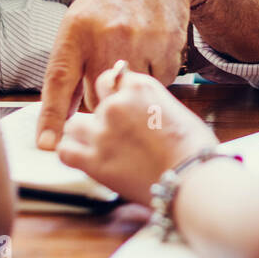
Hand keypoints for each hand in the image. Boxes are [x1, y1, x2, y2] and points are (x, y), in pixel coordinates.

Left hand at [35, 0, 209, 148]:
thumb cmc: (107, 4)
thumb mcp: (78, 25)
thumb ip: (69, 68)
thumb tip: (59, 120)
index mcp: (77, 31)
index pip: (59, 81)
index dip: (52, 117)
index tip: (48, 145)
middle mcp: (106, 36)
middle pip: (96, 96)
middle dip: (98, 101)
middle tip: (105, 81)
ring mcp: (139, 42)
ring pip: (128, 95)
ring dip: (128, 91)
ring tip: (129, 59)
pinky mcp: (166, 48)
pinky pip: (156, 85)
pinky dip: (152, 78)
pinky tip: (149, 53)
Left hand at [56, 63, 219, 203]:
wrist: (193, 179)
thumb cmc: (194, 149)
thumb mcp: (175, 110)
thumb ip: (149, 104)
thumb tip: (141, 111)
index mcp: (140, 86)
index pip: (110, 78)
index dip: (111, 94)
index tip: (117, 106)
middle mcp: (116, 103)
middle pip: (91, 101)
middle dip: (99, 117)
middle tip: (113, 134)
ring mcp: (102, 131)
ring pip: (73, 125)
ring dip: (82, 135)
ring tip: (97, 147)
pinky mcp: (93, 160)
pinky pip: (65, 151)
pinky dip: (72, 155)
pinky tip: (84, 159)